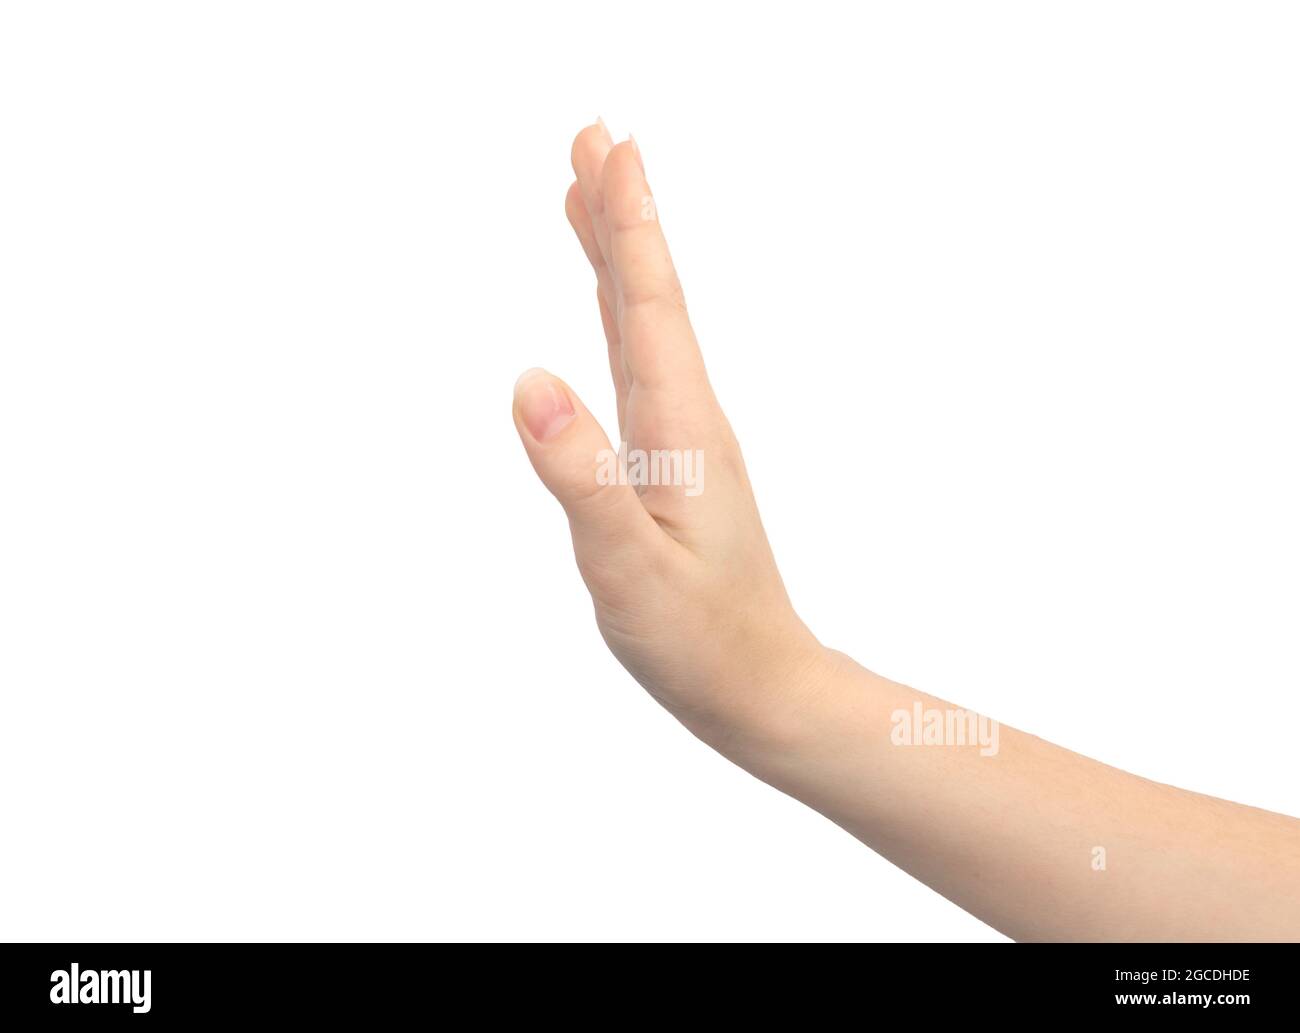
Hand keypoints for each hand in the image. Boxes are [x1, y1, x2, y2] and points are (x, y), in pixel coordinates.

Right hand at [512, 122, 825, 739]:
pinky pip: (638, 365)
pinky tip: (608, 311)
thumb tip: (529, 381)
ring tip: (587, 197)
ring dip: (619, 255)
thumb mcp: (627, 565)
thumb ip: (581, 475)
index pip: (651, 302)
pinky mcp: (670, 463)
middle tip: (593, 137)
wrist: (758, 687)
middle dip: (620, 213)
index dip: (627, 222)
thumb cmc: (697, 639)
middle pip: (650, 294)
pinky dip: (619, 316)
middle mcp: (687, 416)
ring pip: (644, 323)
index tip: (610, 147)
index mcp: (680, 426)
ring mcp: (681, 437)